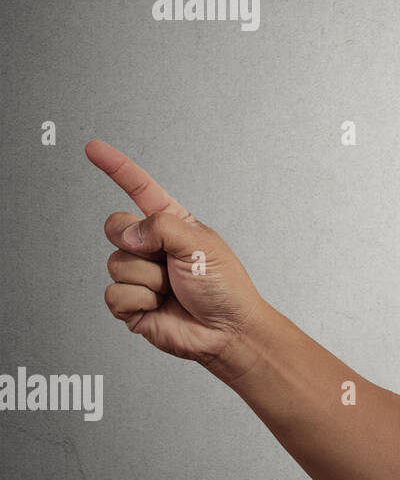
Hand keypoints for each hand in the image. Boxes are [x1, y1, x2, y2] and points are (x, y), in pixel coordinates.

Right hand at [86, 139, 268, 376]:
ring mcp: (139, 275)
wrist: (227, 331)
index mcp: (172, 224)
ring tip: (172, 288)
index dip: (116, 168)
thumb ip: (162, 227)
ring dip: (148, 279)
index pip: (139, 189)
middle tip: (165, 260)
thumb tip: (128, 235)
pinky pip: (114, 294)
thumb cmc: (225, 287)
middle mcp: (151, 246)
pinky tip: (159, 306)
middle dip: (138, 241)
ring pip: (115, 262)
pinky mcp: (130, 303)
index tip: (93, 148)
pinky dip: (139, 301)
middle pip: (114, 226)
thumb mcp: (200, 244)